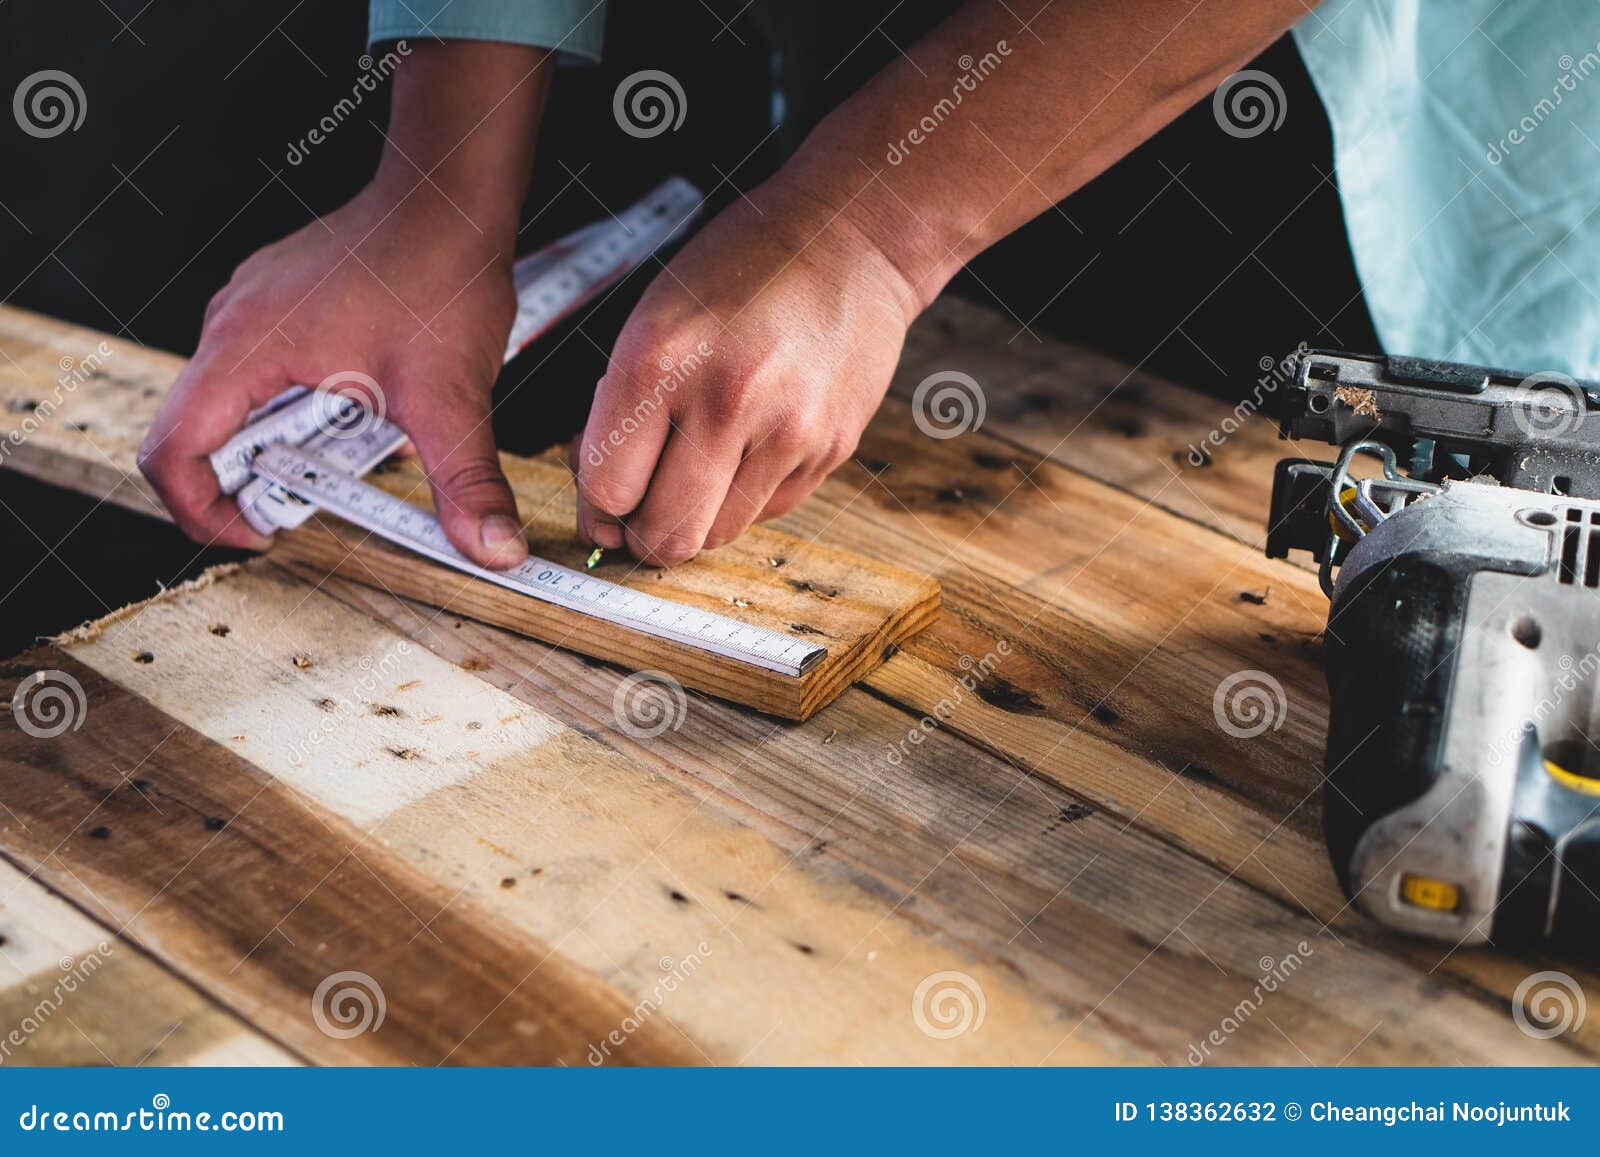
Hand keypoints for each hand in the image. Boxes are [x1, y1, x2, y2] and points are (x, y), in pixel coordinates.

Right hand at [139, 39, 548, 567]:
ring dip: (282, 448)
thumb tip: (493, 549)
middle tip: (317, 506)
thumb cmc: (438, 269)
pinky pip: (262, 374)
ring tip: (349, 456)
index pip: (171, 452)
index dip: (201, 512)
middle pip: (198, 435)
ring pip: (234, 405)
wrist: (450, 194)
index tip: (260, 535)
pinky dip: (299, 412)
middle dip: (253, 485)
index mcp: (245, 349)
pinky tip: (360, 415)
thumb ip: (468, 482)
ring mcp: (252, 312)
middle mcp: (232, 327)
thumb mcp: (454, 397)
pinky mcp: (280, 305)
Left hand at [575, 179, 918, 564]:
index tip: (603, 506)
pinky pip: (766, 513)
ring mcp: (787, 431)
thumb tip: (600, 496)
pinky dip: (743, 498)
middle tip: (641, 513)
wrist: (849, 243)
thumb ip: (618, 409)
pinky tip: (744, 450)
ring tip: (695, 475)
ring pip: (717, 536)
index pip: (608, 489)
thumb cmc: (741, 271)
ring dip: (697, 520)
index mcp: (660, 362)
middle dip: (644, 534)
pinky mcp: (829, 449)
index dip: (597, 508)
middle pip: (665, 534)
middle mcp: (725, 401)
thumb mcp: (652, 319)